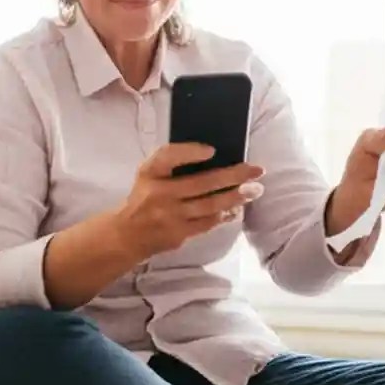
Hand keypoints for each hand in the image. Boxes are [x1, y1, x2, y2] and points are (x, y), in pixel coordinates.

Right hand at [116, 143, 265, 259]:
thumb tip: (214, 155)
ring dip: (236, 197)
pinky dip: (225, 214)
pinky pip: (208, 223)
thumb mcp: (149, 174)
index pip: (167, 157)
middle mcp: (158, 193)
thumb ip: (172, 161)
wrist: (127, 234)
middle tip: (256, 171)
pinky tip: (237, 207)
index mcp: (149, 173)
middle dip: (233, 176)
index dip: (189, 152)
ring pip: (210, 205)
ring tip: (255, 190)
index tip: (212, 150)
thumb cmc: (144, 197)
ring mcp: (169, 216)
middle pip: (201, 183)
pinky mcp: (179, 234)